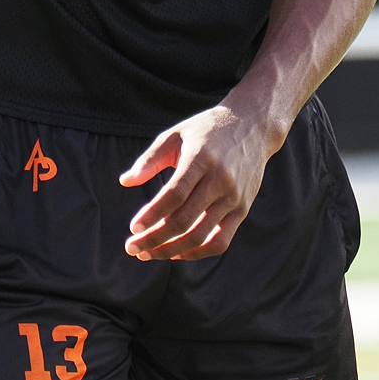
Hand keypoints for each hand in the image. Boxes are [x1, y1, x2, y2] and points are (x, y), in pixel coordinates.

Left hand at [120, 103, 282, 261]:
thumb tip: (125, 181)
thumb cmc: (207, 130)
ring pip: (200, 236)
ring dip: (170, 250)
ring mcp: (234, 197)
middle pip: (184, 220)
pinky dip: (196, 253)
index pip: (174, 194)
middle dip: (154, 238)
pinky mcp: (242, 210)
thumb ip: (150, 159)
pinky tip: (176, 253)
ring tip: (148, 254)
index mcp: (201, 158)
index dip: (152, 215)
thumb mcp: (176, 134)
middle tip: (132, 247)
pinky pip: (220, 242)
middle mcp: (220, 180)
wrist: (253, 125)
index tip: (133, 227)